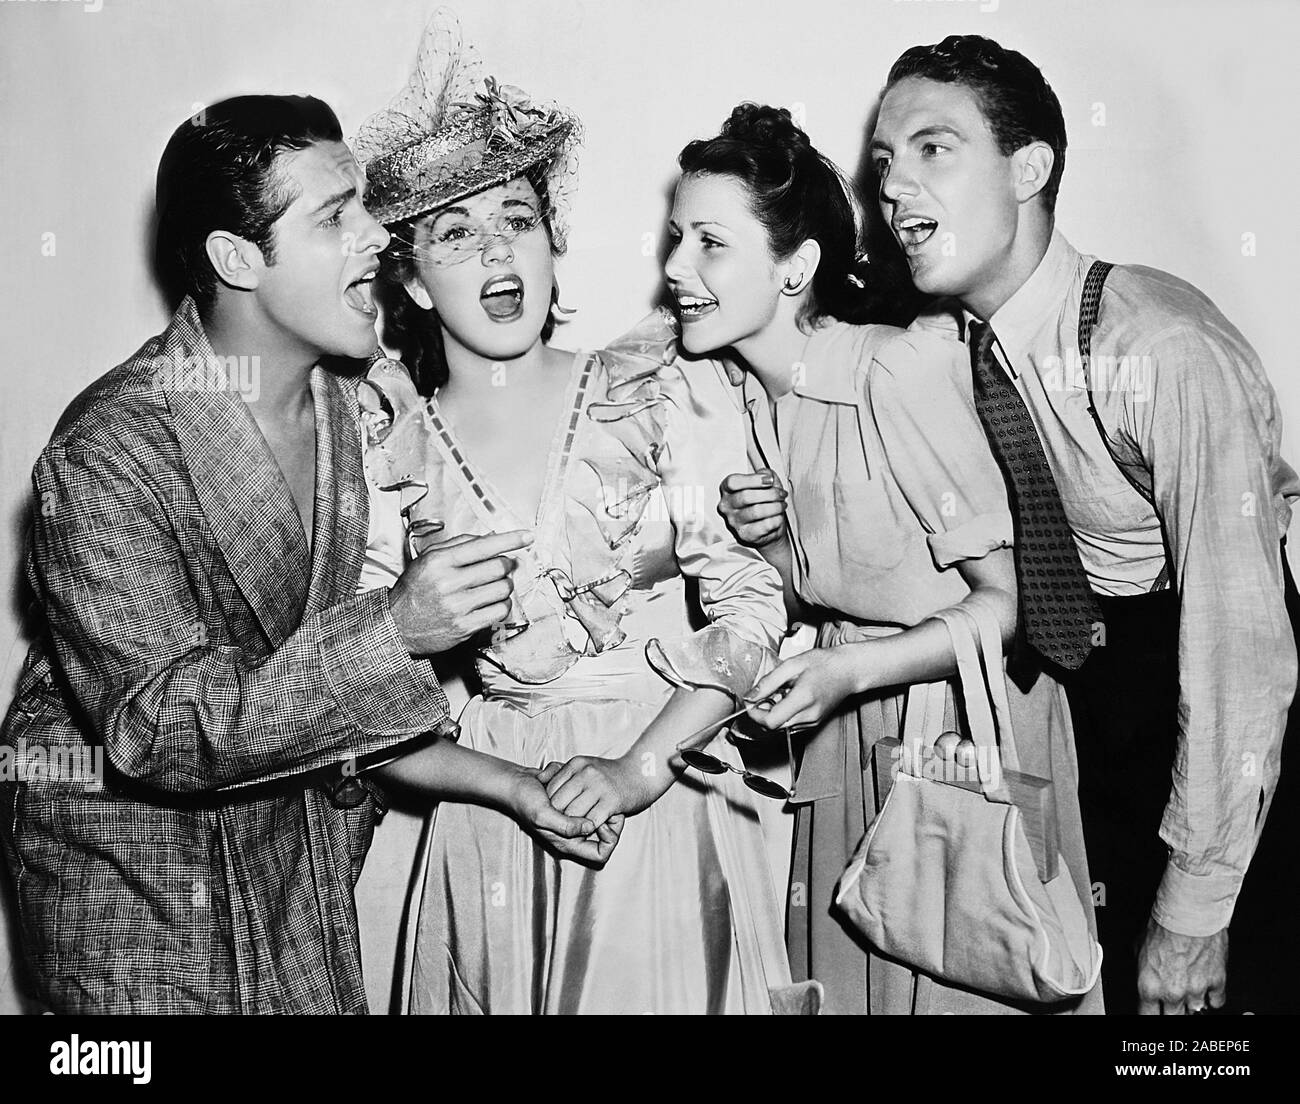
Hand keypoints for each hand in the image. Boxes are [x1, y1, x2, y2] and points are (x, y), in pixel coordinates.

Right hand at [388, 529, 530, 654]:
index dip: (510, 539)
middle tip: (504, 565)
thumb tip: (489, 537)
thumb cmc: (413, 591)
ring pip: (503, 589)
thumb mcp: (427, 559)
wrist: (397, 626)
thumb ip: (457, 545)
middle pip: (498, 567)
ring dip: (505, 584)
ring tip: (494, 584)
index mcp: (439, 562)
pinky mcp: (466, 627)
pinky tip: (492, 601)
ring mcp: (458, 607)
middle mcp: (449, 583)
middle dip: (507, 564)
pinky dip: (503, 604)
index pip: (483, 546)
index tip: (527, 536)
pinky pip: (500, 611)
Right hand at [502, 765, 624, 866]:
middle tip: (610, 803)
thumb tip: (591, 827)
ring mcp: (573, 819)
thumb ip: (566, 825)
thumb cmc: (525, 800)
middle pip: (606, 836)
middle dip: (610, 819)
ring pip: (602, 818)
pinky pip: (592, 803)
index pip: (600, 854)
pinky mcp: (573, 805)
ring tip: (596, 791)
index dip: (609, 840)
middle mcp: (572, 833)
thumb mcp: (542, 815)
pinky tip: (582, 785)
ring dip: (602, 804)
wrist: (516, 782)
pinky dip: (591, 793)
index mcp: (566, 842)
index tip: (606, 821)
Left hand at [543, 754, 666, 827]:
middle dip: (558, 817)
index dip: (549, 804)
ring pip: (572, 813)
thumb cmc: (611, 774)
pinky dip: (588, 828)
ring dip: (572, 825)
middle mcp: (586, 773)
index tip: (554, 813)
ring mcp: (599, 786)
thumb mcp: (586, 765)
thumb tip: (540, 779)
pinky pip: (591, 820)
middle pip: (559, 802)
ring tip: (573, 830)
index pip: (551, 788)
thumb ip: (565, 772)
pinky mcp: (611, 801)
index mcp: (577, 764)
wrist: (642, 773)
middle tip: (560, 826)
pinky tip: (590, 829)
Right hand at [718, 470, 787, 547]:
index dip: (753, 479)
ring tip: (782, 505)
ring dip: (776, 507)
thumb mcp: (765, 485)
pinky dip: (776, 519)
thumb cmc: (763, 503)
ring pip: (757, 511)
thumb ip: (765, 475)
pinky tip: (778, 517)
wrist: (768, 530)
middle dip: (770, 494)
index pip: (733, 482)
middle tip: (782, 494)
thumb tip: (766, 474)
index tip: (770, 480)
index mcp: (727, 490)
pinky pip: (765, 525)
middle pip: (746, 496)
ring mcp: (734, 522)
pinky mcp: (745, 535)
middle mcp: (726, 506)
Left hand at [745, 646, 859, 730]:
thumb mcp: (792, 665)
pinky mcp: (814, 724)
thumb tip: (750, 696)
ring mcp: (813, 722)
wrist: (849, 671)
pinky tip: (789, 699)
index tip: (751, 702)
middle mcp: (809, 715)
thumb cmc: (823, 663)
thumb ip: (769, 682)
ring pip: (781, 728)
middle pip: (774, 727)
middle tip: (766, 694)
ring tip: (781, 694)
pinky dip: (783, 716)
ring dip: (773, 714)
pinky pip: (791, 725)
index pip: (771, 721)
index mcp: (803, 699)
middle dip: (763, 714)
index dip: (755, 714)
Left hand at [1137, 918, 1228, 1014]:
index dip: (1150, 1013)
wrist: (1188, 915)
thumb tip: (1142, 969)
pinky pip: (1216, 1002)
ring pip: (1195, 1012)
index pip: (1148, 1015)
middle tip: (1171, 1002)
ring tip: (1188, 992)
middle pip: (1172, 1018)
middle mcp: (1172, 993)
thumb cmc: (1163, 925)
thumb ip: (1141, 966)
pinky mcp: (1216, 983)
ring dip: (1192, 1004)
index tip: (1153, 1011)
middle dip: (1171, 1011)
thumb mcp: (1138, 946)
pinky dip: (1212, 997)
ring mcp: (1196, 990)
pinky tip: (1207, 990)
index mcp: (1149, 986)